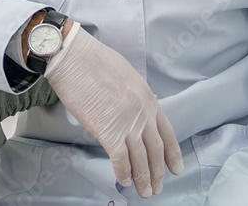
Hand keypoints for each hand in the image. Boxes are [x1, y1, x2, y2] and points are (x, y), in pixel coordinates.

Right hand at [45, 24, 182, 198]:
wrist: (73, 56)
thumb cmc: (92, 60)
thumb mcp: (126, 75)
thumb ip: (135, 97)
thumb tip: (133, 112)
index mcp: (148, 98)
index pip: (166, 132)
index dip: (172, 154)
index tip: (174, 168)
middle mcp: (142, 112)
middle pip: (155, 150)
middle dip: (157, 172)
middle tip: (157, 186)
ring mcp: (126, 122)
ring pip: (140, 159)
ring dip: (143, 179)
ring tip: (144, 191)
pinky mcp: (107, 130)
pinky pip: (120, 159)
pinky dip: (123, 173)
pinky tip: (124, 180)